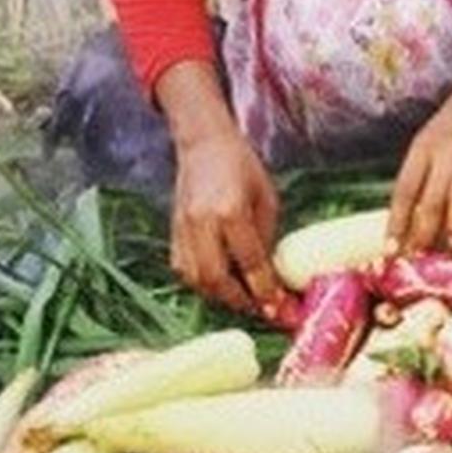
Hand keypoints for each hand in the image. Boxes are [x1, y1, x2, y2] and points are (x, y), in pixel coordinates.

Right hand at [169, 129, 281, 315]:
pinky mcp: (172, 231)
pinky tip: (219, 283)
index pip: (250, 262)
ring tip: (242, 299)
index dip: (265, 290)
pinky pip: (183, 269)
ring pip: (196, 279)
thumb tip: (270, 277)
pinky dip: (201, 283)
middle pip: (216, 278)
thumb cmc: (242, 166)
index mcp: (231, 211)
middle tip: (260, 309)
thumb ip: (265, 238)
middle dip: (240, 301)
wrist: (204, 144)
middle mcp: (202, 223)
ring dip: (219, 296)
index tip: (279, 308)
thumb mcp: (266, 199)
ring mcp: (183, 228)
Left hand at [389, 69, 451, 253]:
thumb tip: (408, 213)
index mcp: (423, 147)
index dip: (397, 221)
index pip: (405, 190)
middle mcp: (447, 151)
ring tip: (451, 244)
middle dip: (424, 231)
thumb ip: (420, 170)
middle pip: (431, 199)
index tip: (391, 247)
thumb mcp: (428, 137)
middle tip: (421, 253)